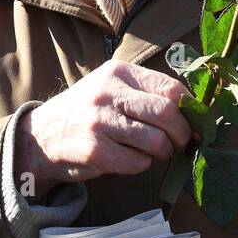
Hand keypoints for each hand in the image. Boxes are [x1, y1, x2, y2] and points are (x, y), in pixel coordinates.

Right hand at [14, 59, 192, 197]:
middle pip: (168, 114)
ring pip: (157, 141)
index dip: (191, 110)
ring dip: (163, 152)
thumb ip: (147, 93)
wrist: (40, 136)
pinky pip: (137, 162)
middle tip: (184, 144)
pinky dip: (141, 165)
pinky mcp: (95, 150)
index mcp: (120, 72)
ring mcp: (100, 121)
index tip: (197, 123)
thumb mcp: (112, 88)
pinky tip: (130, 159)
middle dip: (184, 134)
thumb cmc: (88, 112)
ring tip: (155, 152)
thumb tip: (195, 112)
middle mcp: (109, 92)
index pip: (171, 88)